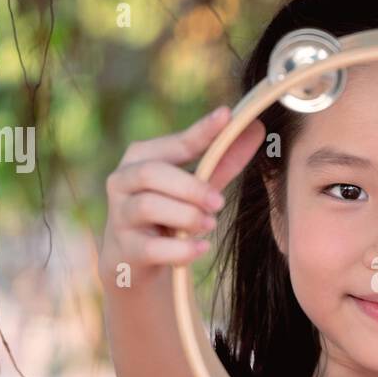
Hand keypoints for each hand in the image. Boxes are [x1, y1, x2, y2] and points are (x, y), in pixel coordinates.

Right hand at [99, 105, 264, 283]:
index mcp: (141, 158)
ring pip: (148, 206)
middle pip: (152, 173)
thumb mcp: (196, 186)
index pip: (175, 143)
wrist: (135, 259)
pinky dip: (180, 249)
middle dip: (190, 186)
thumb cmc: (169, 213)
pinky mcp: (125, 249)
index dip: (201, 132)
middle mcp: (123, 181)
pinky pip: (151, 247)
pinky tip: (201, 248)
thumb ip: (222, 162)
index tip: (227, 117)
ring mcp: (120, 216)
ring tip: (210, 225)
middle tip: (220, 202)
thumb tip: (256, 128)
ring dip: (186, 215)